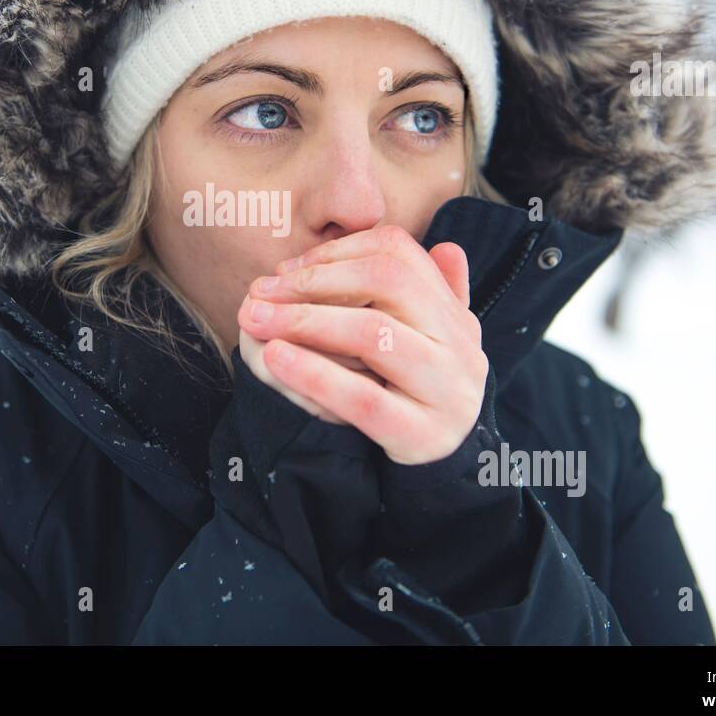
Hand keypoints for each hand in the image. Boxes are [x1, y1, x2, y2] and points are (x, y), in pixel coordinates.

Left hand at [235, 225, 488, 464]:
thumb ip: (428, 295)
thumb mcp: (429, 341)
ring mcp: (446, 391)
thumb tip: (445, 245)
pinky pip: (364, 399)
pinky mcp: (420, 434)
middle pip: (387, 282)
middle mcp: (459, 345)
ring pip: (374, 335)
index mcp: (454, 314)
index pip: (398, 254)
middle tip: (259, 292)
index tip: (286, 270)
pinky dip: (315, 374)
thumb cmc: (419, 393)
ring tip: (256, 319)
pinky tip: (275, 358)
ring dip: (306, 320)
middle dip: (314, 282)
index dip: (337, 252)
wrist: (445, 470)